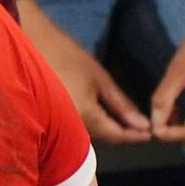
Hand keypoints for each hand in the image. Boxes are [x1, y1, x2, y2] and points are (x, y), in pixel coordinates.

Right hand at [17, 0, 150, 144]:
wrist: (33, 47)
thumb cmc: (68, 58)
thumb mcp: (99, 79)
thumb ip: (121, 105)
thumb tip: (142, 124)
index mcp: (85, 116)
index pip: (116, 135)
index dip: (135, 136)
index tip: (151, 133)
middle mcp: (71, 128)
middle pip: (102, 138)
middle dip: (122, 134)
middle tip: (141, 127)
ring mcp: (59, 126)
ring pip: (89, 135)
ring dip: (107, 130)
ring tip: (125, 123)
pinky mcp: (52, 122)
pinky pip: (76, 129)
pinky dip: (92, 125)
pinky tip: (102, 116)